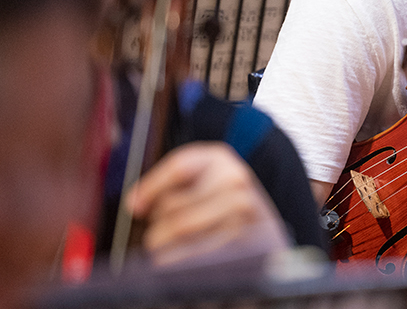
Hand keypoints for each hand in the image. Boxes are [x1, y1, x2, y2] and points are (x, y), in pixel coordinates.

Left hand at [126, 141, 290, 265]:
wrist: (261, 224)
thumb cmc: (221, 200)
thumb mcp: (203, 176)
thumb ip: (171, 183)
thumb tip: (134, 204)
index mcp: (219, 158)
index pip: (179, 167)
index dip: (151, 187)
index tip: (134, 206)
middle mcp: (234, 179)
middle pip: (174, 204)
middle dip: (158, 222)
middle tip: (158, 232)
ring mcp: (241, 208)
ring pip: (182, 228)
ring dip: (163, 242)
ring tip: (164, 245)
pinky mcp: (242, 237)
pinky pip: (194, 251)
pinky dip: (177, 258)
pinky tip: (174, 258)